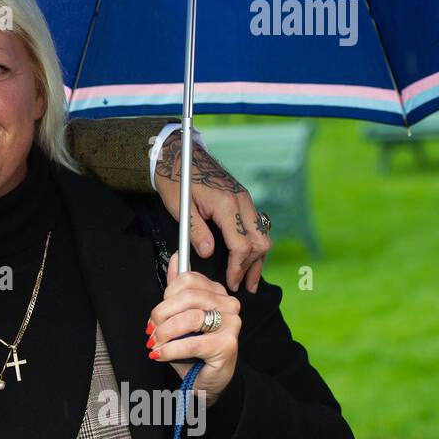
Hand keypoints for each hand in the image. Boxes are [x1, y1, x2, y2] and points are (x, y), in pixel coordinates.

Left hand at [146, 252, 239, 405]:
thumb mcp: (180, 316)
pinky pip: (192, 342)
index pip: (189, 279)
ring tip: (155, 343)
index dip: (167, 295)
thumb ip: (178, 288)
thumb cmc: (192, 349)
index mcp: (216, 293)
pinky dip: (170, 349)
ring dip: (164, 332)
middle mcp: (229, 304)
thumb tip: (176, 258)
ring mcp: (232, 324)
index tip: (157, 314)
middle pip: (188, 297)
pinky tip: (161, 354)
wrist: (204, 381)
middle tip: (151, 330)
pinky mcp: (228, 345)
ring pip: (190, 318)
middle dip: (162, 314)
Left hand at [153, 129, 271, 292]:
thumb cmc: (175, 179)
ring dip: (258, 258)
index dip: (237, 267)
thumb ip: (195, 231)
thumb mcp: (179, 207)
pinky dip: (255, 244)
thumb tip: (209, 254)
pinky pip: (258, 225)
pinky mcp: (243, 199)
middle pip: (259, 242)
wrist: (179, 154)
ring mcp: (245, 199)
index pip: (242, 245)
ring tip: (250, 279)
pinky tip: (249, 258)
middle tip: (240, 285)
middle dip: (252, 266)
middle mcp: (242, 201)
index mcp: (226, 204)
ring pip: (263, 234)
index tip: (230, 282)